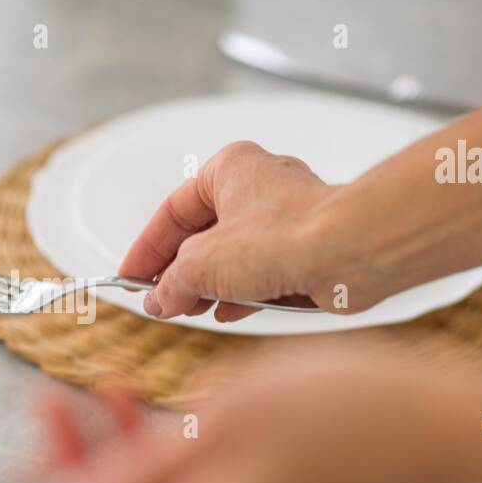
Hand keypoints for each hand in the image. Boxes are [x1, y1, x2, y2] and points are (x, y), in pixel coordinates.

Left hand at [39, 346, 468, 482]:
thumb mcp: (227, 418)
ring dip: (126, 462)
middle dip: (81, 473)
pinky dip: (175, 470)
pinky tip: (175, 415)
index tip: (33, 472)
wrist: (457, 432)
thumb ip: (140, 470)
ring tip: (113, 392)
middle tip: (59, 407)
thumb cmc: (353, 414)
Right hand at [121, 140, 385, 321]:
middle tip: (161, 300)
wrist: (350, 252)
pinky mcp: (308, 248)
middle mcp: (259, 186)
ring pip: (234, 254)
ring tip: (191, 311)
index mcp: (228, 169)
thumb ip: (171, 284)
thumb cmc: (282, 238)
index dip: (147, 249)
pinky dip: (243, 291)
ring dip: (211, 286)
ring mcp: (286, 217)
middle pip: (204, 233)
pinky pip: (264, 270)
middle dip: (180, 271)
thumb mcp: (202, 265)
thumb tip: (157, 301)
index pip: (173, 211)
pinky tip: (229, 313)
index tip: (131, 277)